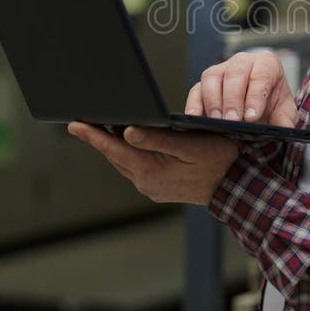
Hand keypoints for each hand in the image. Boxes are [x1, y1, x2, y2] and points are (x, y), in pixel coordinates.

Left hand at [67, 122, 237, 204]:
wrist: (235, 186)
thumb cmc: (217, 159)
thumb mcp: (189, 144)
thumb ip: (156, 139)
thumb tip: (127, 131)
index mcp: (150, 170)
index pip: (113, 149)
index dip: (92, 135)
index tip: (74, 124)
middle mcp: (145, 182)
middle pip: (115, 155)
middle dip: (100, 138)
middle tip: (85, 121)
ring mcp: (150, 188)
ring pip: (124, 162)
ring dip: (114, 147)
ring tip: (102, 128)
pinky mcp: (156, 189)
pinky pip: (135, 169)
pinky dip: (129, 155)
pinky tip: (129, 144)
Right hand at [185, 50, 296, 127]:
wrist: (261, 101)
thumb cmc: (272, 102)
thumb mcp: (285, 110)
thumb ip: (286, 119)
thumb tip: (284, 129)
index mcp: (266, 63)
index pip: (261, 75)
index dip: (255, 95)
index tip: (252, 116)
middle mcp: (243, 62)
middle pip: (235, 74)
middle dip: (233, 99)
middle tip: (233, 120)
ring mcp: (222, 69)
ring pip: (212, 76)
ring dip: (213, 100)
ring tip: (216, 120)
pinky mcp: (205, 83)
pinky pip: (196, 88)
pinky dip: (194, 103)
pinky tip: (195, 117)